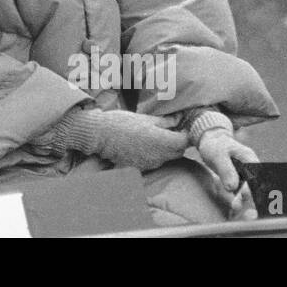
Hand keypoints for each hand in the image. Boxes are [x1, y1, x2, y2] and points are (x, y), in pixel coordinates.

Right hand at [49, 108, 187, 171]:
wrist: (100, 135)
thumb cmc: (122, 122)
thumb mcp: (145, 118)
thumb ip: (164, 121)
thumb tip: (178, 118)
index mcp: (162, 140)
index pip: (185, 141)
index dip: (185, 134)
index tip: (181, 128)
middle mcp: (159, 155)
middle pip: (178, 152)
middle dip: (177, 143)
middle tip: (170, 131)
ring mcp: (150, 163)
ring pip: (166, 158)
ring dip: (165, 149)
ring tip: (154, 137)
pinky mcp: (141, 168)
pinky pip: (154, 162)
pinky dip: (153, 155)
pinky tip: (143, 145)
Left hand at [197, 129, 258, 220]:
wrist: (212, 142)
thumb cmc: (215, 146)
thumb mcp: (218, 155)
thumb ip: (226, 169)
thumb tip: (232, 187)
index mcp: (249, 159)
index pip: (254, 175)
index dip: (251, 186)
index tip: (244, 196)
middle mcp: (252, 168)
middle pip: (254, 185)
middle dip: (248, 197)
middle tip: (237, 206)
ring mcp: (247, 175)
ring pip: (249, 190)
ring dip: (244, 200)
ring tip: (235, 209)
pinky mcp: (240, 181)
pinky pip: (242, 192)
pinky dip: (239, 199)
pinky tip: (233, 208)